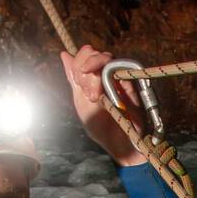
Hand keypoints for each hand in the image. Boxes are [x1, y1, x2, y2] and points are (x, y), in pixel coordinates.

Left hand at [61, 46, 145, 165]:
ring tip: (95, 96)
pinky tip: (103, 90)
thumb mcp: (82, 103)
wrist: (120, 145)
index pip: (82, 55)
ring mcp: (119, 77)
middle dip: (84, 68)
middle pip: (92, 52)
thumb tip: (65, 54)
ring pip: (105, 57)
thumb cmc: (102, 128)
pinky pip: (120, 68)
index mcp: (92, 77)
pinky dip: (109, 75)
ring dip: (94, 72)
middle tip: (88, 93)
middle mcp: (105, 74)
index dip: (78, 64)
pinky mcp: (131, 83)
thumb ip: (74, 80)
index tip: (78, 83)